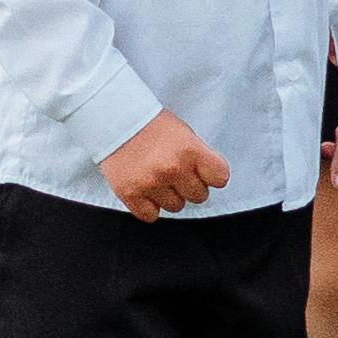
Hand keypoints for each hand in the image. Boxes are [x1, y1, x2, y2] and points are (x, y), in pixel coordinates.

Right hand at [103, 113, 227, 220]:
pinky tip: (145, 190)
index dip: (212, 175)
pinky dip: (149, 206)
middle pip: (199, 196)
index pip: (220, 178)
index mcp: (191, 150)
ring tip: (159, 179)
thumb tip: (209, 180)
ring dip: (170, 196)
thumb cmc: (154, 126)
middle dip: (190, 186)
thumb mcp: (185, 133)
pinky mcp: (129, 194)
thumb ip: (199, 157)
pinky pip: (150, 215)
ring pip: (176, 207)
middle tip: (177, 174)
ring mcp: (150, 183)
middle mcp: (172, 168)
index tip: (204, 172)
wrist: (117, 121)